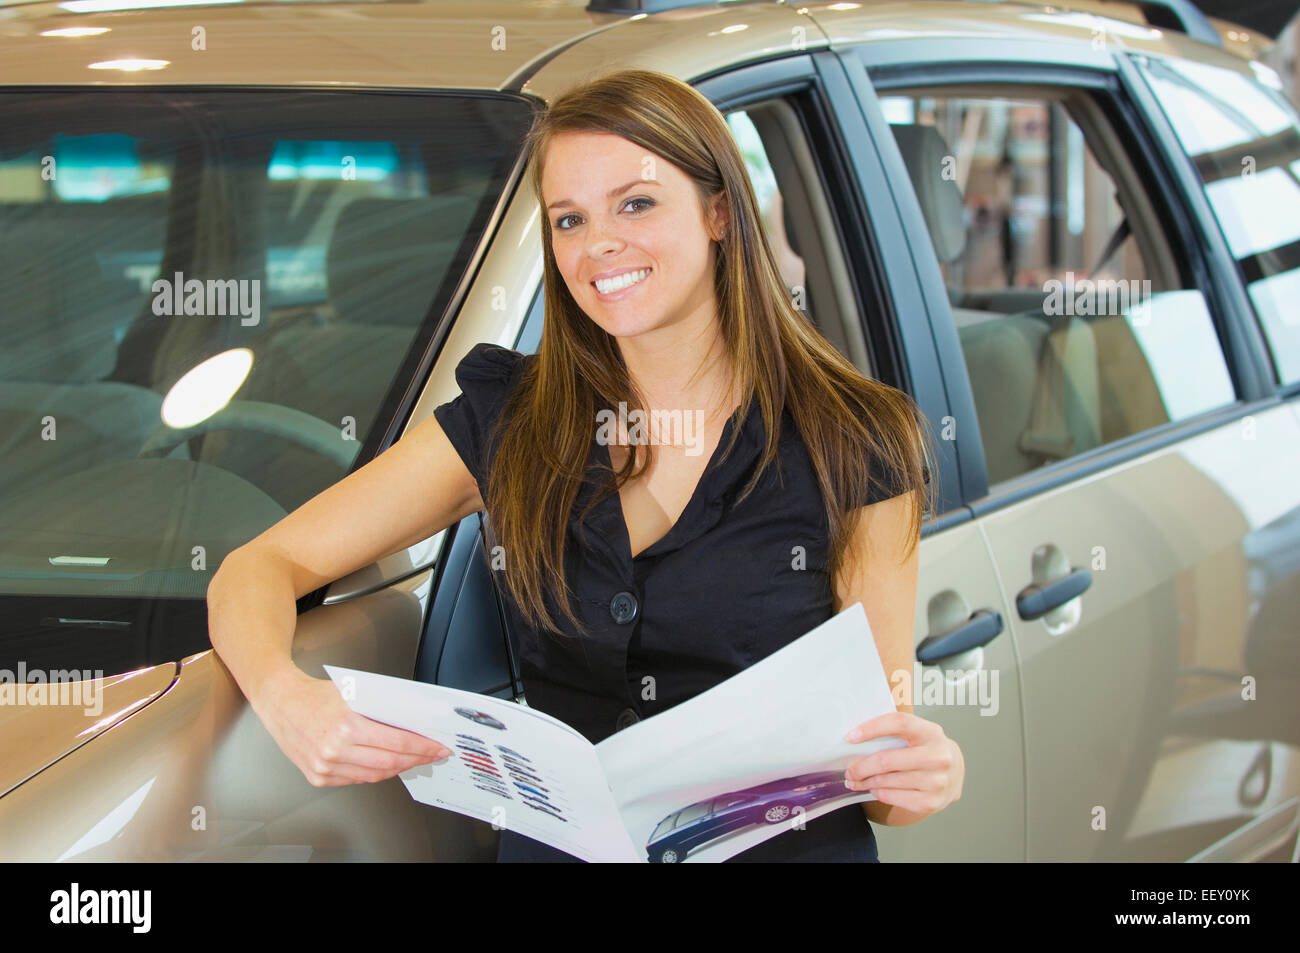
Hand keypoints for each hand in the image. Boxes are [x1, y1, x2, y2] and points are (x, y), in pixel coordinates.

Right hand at [249, 665, 452, 786]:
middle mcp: (335, 749)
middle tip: (432, 755)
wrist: (280, 702)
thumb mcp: (354, 693)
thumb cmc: (315, 695)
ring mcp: (325, 766)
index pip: (397, 743)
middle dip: (416, 759)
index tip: (437, 747)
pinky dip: (375, 772)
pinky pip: (356, 779)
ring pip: (375, 775)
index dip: (422, 747)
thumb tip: (414, 722)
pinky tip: (385, 764)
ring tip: (412, 759)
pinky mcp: (318, 777)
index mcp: (347, 725)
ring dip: (398, 768)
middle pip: (390, 762)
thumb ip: (381, 709)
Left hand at [842, 711, 963, 818]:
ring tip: (855, 780)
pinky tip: (873, 789)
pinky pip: (893, 797)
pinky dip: (878, 792)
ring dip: (865, 782)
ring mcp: (937, 781)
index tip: (851, 737)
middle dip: (861, 766)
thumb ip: (894, 731)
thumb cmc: (927, 749)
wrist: (954, 773)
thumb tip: (855, 738)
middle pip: (888, 760)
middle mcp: (938, 756)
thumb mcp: (918, 734)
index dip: (872, 728)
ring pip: (887, 781)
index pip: (899, 723)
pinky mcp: (932, 802)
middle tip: (849, 770)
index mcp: (931, 732)